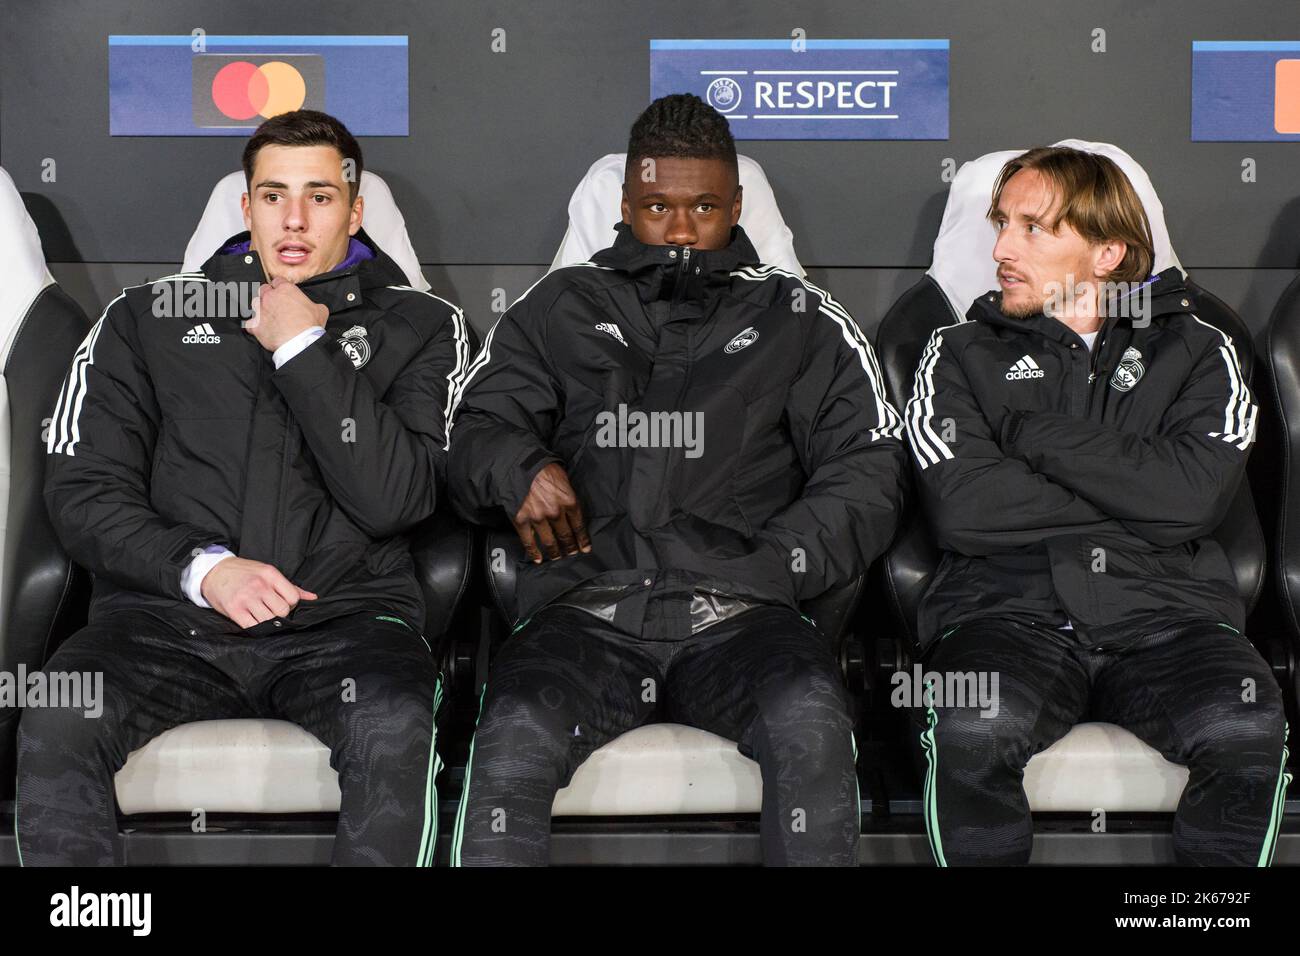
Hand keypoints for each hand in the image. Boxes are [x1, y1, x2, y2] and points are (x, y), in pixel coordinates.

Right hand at [200, 557, 318, 628]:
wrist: (214, 571)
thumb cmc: (244, 572)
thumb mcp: (267, 572)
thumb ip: (290, 586)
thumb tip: (313, 598)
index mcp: (270, 575)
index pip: (293, 597)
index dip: (292, 604)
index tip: (284, 604)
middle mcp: (259, 586)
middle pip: (283, 610)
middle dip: (281, 614)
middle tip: (272, 611)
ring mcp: (246, 598)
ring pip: (269, 620)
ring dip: (268, 622)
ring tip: (262, 615)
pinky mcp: (234, 610)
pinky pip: (252, 626)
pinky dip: (256, 628)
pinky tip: (253, 621)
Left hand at [244, 276, 328, 351]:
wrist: (300, 342)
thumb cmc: (310, 326)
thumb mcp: (320, 310)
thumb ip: (314, 304)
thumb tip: (316, 307)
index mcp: (285, 290)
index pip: (278, 281)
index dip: (280, 286)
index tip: (282, 292)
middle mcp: (270, 297)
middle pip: (263, 289)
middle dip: (268, 295)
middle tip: (274, 303)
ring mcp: (260, 310)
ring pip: (254, 303)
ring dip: (259, 308)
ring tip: (266, 315)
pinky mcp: (255, 325)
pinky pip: (248, 323)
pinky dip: (252, 325)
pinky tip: (257, 328)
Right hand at [513, 462, 591, 562]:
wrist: (520, 464)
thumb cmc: (544, 468)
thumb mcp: (564, 479)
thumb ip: (568, 496)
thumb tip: (571, 509)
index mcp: (569, 501)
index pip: (579, 526)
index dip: (583, 540)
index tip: (585, 549)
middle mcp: (555, 512)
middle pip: (565, 536)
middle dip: (570, 548)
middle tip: (571, 554)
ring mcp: (538, 518)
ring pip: (549, 541)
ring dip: (554, 552)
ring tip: (557, 557)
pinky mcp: (522, 520)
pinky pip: (528, 540)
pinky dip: (533, 552)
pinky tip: (537, 559)